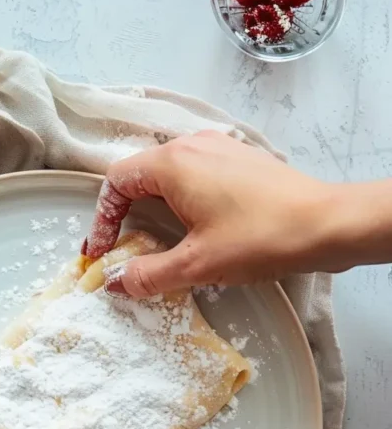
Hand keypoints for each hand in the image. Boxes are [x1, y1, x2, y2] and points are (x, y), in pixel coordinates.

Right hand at [87, 131, 353, 297]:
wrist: (326, 224)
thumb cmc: (261, 237)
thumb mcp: (196, 265)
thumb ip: (148, 274)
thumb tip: (115, 282)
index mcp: (173, 163)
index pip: (116, 182)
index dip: (101, 219)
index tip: (102, 252)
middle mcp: (193, 145)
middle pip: (140, 175)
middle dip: (124, 214)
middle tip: (120, 248)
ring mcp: (220, 149)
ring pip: (168, 174)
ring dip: (153, 207)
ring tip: (153, 242)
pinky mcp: (241, 161)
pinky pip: (196, 176)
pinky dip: (180, 201)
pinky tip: (192, 229)